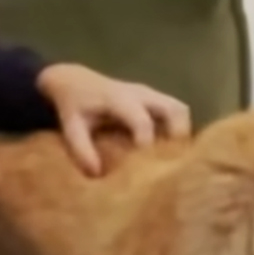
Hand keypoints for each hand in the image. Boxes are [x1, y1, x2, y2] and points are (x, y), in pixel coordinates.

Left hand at [37, 63, 190, 176]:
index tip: (147, 168)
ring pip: (179, 109)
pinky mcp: (153, 97)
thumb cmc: (73, 105)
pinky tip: (169, 149)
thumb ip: (82, 149)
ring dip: (181, 133)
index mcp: (118, 99)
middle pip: (173, 110)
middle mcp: (139, 93)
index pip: (141, 120)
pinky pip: (175, 110)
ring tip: (173, 158)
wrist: (73, 80)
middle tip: (171, 164)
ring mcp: (149, 93)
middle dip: (177, 137)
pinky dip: (178, 129)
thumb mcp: (71, 127)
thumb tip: (97, 174)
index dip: (148, 143)